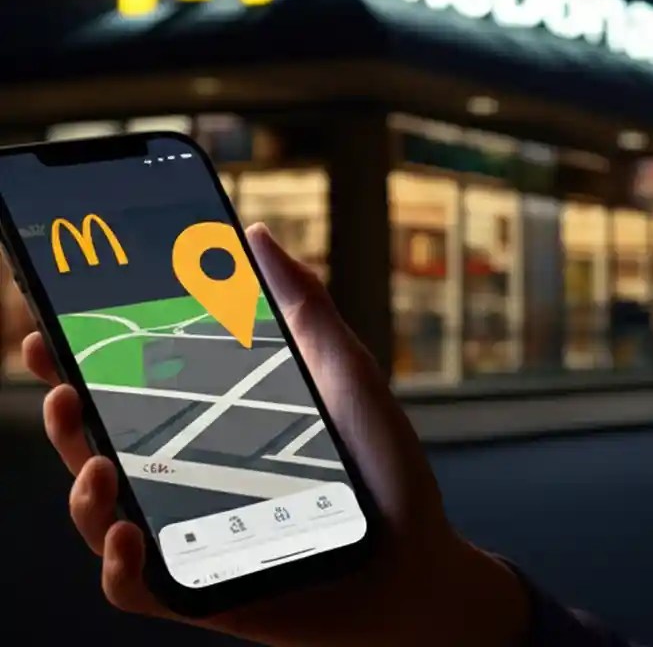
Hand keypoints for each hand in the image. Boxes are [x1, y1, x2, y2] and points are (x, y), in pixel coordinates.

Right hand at [24, 224, 529, 646]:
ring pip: (101, 516)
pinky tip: (131, 534)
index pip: (126, 392)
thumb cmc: (386, 470)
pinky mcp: (202, 592)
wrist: (422, 562)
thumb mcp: (346, 375)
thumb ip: (303, 307)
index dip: (78, 361)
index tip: (52, 328)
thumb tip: (253, 236)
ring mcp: (189, 538)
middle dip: (64, 413)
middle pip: (98, 447)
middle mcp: (188, 480)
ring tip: (102, 459)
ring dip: (82, 487)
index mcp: (211, 427)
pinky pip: (134, 587)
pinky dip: (118, 565)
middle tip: (61, 380)